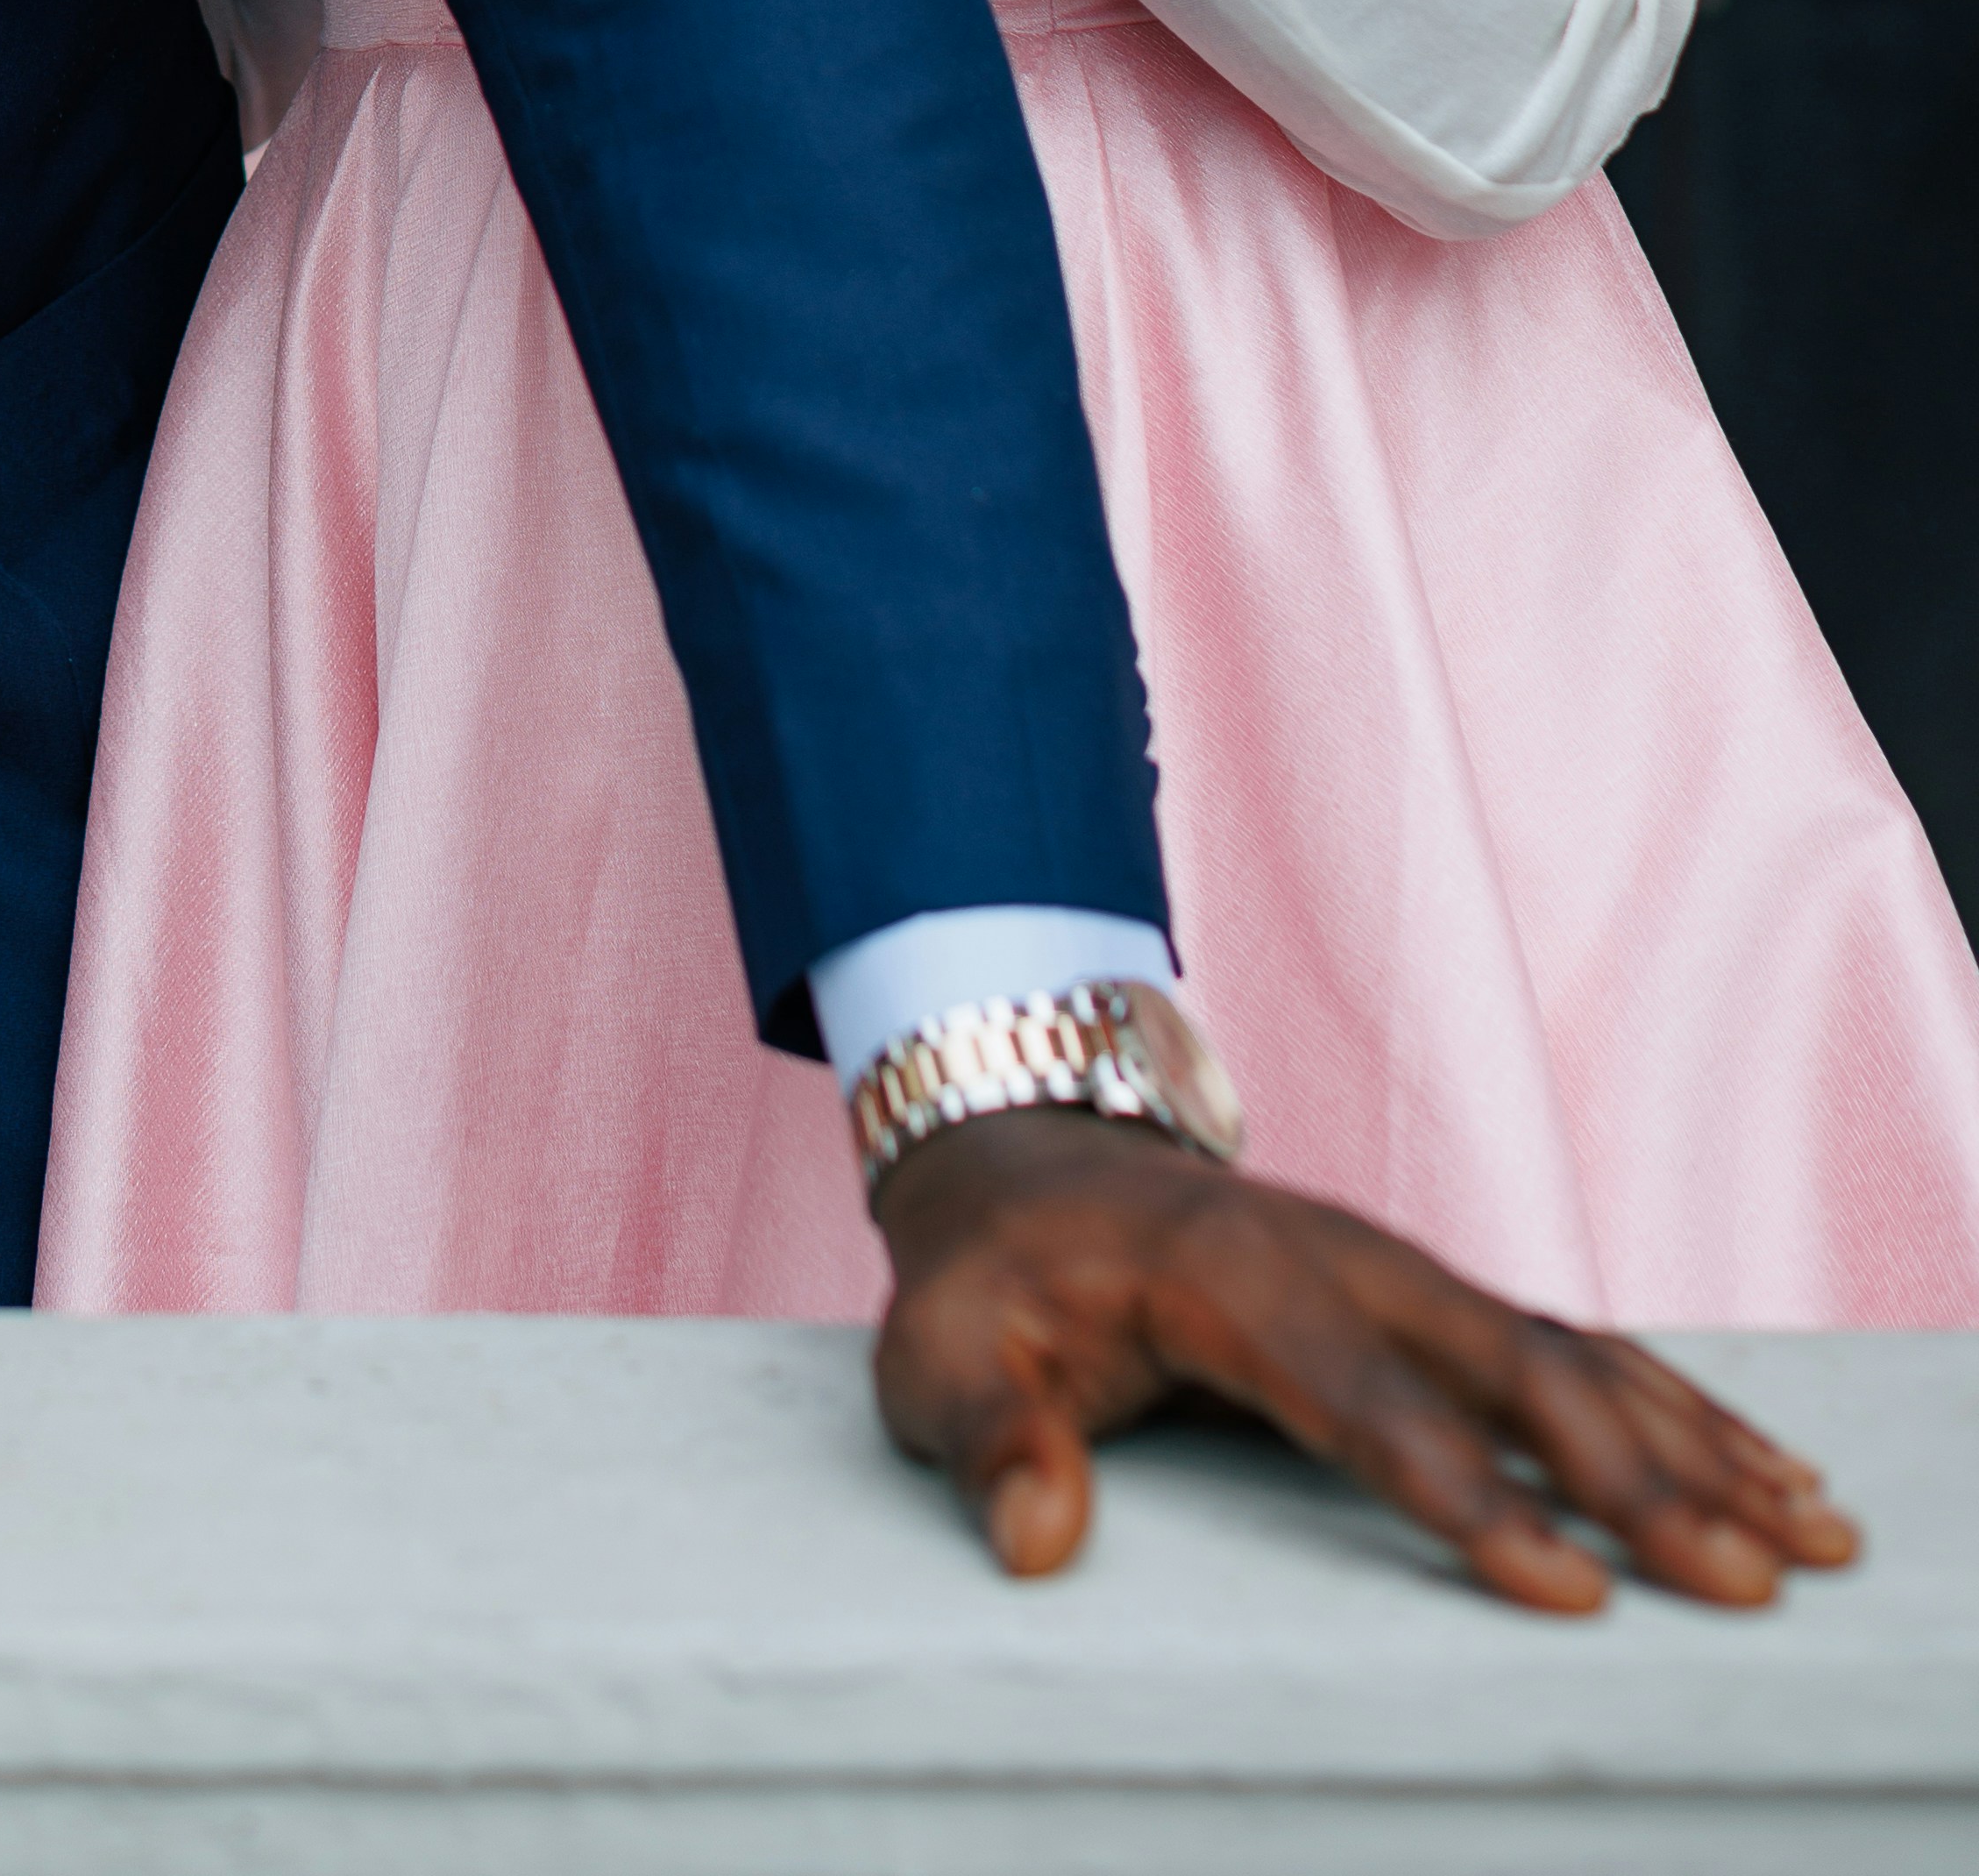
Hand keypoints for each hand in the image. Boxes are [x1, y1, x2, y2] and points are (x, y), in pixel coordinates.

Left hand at [875, 1111, 1860, 1608]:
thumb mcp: (943, 1353)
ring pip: (1567, 1355)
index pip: (1362, 1402)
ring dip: (1688, 1443)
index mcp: (1226, 1278)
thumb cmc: (989, 1280)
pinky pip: (1573, 1349)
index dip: (1464, 1494)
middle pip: (1506, 1370)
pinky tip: (1764, 1471)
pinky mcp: (1432, 1298)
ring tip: (1803, 1534)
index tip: (1563, 1586)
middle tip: (1736, 1578)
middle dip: (1630, 1478)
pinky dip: (1678, 1407)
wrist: (1025, 1161)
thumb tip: (1033, 1541)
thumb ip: (988, 1442)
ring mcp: (1399, 1270)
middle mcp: (1340, 1259)